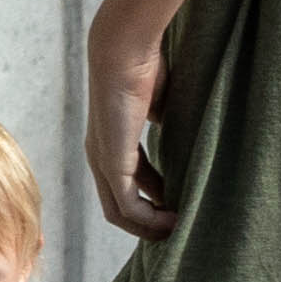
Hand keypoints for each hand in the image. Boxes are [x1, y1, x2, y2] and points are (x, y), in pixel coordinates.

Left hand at [86, 19, 172, 240]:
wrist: (125, 50)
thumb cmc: (145, 65)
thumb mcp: (159, 101)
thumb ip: (164, 119)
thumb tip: (181, 131)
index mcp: (109, 140)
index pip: (128, 182)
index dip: (153, 199)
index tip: (179, 205)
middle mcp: (99, 155)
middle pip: (119, 205)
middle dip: (148, 221)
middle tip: (177, 230)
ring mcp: (102, 161)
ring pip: (121, 211)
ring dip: (148, 226)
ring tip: (177, 230)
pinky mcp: (111, 163)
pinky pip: (128, 204)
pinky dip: (149, 217)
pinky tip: (173, 219)